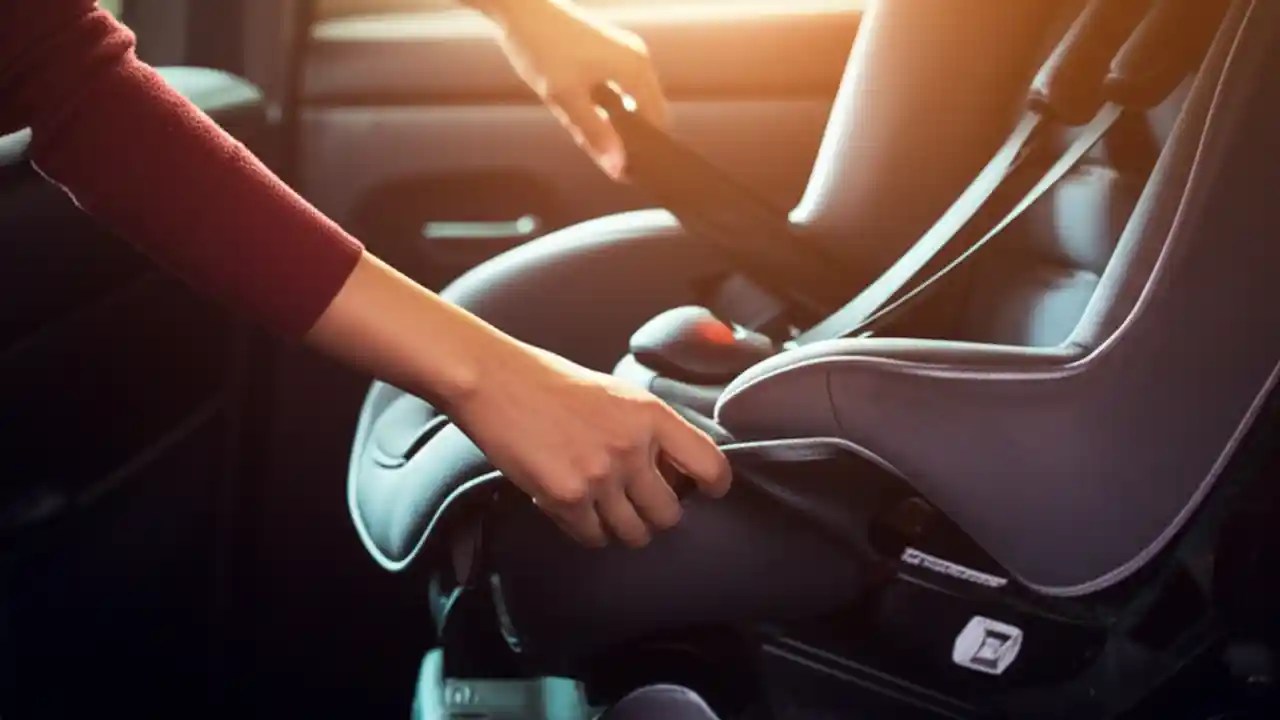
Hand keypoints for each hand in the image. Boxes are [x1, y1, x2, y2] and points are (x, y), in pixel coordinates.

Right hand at [448, 339, 730, 547]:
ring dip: (624, 529)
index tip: (707, 492)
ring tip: (608, 512)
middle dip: (657, 516)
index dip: (714, 485)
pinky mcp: (567, 498)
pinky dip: (588, 532)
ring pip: (634, 533)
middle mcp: (632, 447)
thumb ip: (646, 429)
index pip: (709, 464)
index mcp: (650, 414)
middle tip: (640, 506)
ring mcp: (600, 476)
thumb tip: (671, 469)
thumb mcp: (615, 394)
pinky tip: (578, 512)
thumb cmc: (550, 382)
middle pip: (670, 514)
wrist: (495, 381)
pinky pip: (594, 537)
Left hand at [473, 0, 668, 179]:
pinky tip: (594, 118)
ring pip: (636, 99)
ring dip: (623, 123)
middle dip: (635, 139)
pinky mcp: (612, 49)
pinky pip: (624, 86)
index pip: (658, 122)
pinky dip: (616, 107)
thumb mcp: (566, 98)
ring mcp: (627, 51)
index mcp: (636, 69)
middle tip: (612, 164)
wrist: (520, 8)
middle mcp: (639, 58)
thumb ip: (595, 135)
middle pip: (651, 111)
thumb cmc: (542, 50)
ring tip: (601, 144)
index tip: (629, 174)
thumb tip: (619, 170)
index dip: (646, 151)